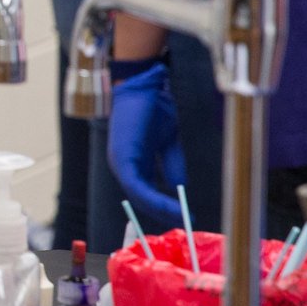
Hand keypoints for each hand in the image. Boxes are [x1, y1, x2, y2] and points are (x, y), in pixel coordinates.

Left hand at [108, 61, 185, 226]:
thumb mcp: (168, 142)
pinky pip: (138, 186)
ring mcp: (120, 162)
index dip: (163, 205)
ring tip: (183, 217)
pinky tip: (174, 205)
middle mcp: (122, 165)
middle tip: (186, 221)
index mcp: (133, 163)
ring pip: (139, 196)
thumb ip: (172, 165)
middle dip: (163, 212)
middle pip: (140, 198)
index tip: (183, 215)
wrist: (144, 84)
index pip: (145, 193)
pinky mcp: (122, 158)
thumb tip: (182, 189)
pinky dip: (155, 198)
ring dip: (161, 209)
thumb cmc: (154, 108)